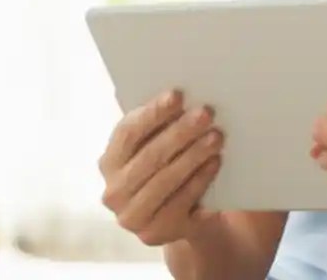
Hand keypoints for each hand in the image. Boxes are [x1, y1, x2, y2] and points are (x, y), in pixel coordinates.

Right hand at [98, 90, 224, 245]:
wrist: (187, 215)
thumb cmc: (172, 166)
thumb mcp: (161, 144)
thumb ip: (160, 123)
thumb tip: (177, 92)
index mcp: (110, 161)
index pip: (127, 132)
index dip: (153, 113)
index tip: (177, 95)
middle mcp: (113, 192)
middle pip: (149, 156)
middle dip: (179, 132)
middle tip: (206, 113)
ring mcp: (132, 217)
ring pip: (164, 180)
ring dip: (192, 155)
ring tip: (216, 136)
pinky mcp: (155, 233)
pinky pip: (180, 202)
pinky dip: (199, 180)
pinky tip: (215, 162)